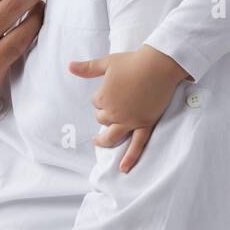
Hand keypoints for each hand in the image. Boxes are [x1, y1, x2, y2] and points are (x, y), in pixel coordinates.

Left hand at [69, 46, 189, 172]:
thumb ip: (88, 68)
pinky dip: (130, 158)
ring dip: (105, 141)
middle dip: (104, 114)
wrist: (159, 65)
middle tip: (112, 106)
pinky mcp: (145, 124)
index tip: (112, 88)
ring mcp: (130, 121)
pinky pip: (137, 145)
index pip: (96, 103)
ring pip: (112, 136)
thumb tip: (69, 66)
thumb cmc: (134, 61)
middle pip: (102, 119)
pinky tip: (123, 168)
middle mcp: (114, 112)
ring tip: (100, 143)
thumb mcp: (108, 63)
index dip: (102, 96)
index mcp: (104, 98)